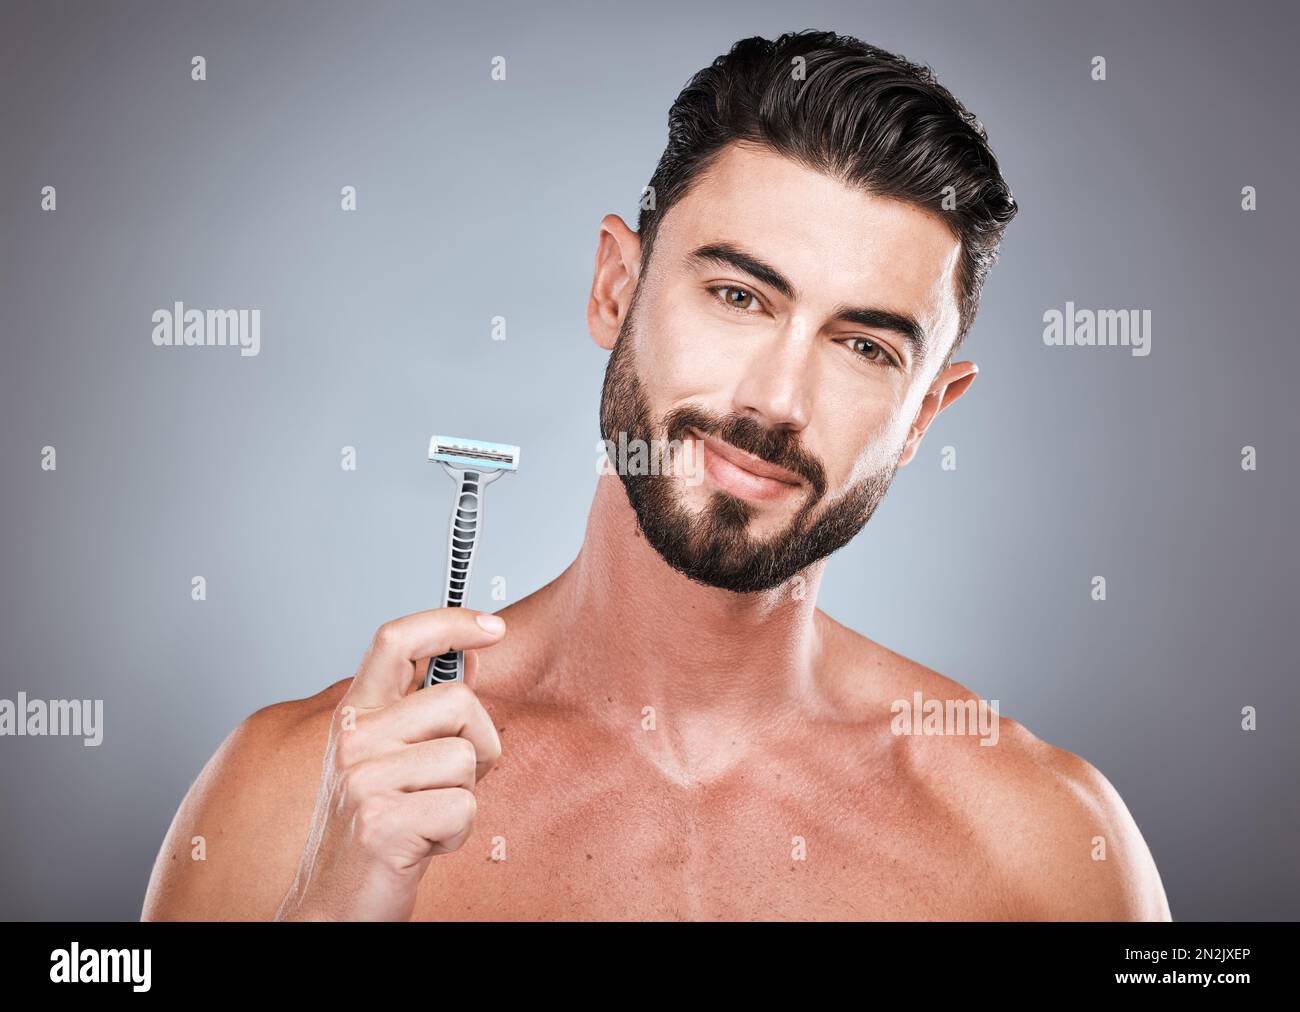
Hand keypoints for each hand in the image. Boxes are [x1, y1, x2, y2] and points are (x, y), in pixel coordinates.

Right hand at [275, 608, 504, 920]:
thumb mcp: (392, 757)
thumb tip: (472, 653)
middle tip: (447, 784)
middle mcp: (353, 739)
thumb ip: (424, 708)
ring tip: (426, 817)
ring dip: (465, 796)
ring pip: (467, 758)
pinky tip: (422, 846)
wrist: (334, 906)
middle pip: (459, 700)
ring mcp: (363, 780)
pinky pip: (464, 807)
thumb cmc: (376, 828)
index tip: (492, 627)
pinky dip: (457, 833)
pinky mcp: (381, 823)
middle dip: (479, 745)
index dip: (448, 621)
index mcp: (356, 715)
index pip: (396, 640)